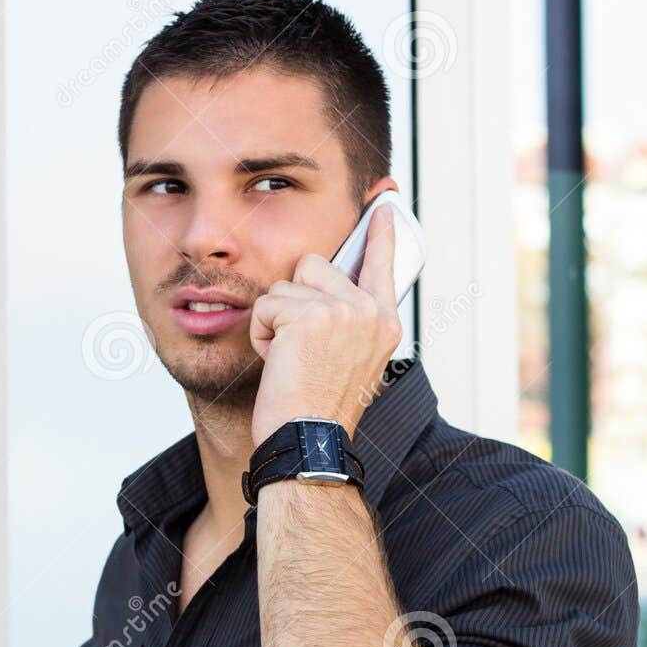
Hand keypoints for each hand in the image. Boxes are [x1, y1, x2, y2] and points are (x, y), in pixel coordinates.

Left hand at [248, 203, 403, 445]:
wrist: (311, 442)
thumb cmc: (319, 411)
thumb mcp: (349, 362)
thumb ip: (348, 323)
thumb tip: (330, 290)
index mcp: (384, 323)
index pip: (384, 265)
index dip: (381, 234)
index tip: (384, 204)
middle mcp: (370, 312)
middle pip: (314, 265)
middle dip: (292, 300)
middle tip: (300, 348)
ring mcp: (343, 310)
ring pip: (285, 286)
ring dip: (275, 322)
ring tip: (291, 360)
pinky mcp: (309, 316)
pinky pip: (266, 306)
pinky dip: (261, 335)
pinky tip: (279, 365)